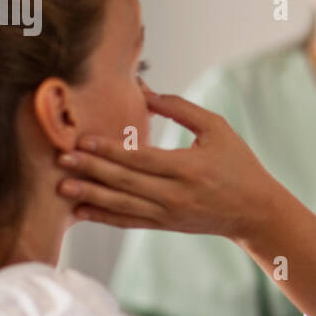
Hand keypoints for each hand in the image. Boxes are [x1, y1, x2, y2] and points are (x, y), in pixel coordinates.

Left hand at [56, 86, 275, 239]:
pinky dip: (103, 217)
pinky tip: (81, 211)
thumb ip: (180, 109)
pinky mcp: (166, 225)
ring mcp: (169, 213)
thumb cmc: (238, 164)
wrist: (255, 210)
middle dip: (91, 170)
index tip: (83, 140)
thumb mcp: (217, 129)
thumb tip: (144, 91)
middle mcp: (176, 194)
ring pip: (122, 205)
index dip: (110, 151)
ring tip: (62, 186)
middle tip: (61, 159)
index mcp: (188, 168)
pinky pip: (129, 222)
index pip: (141, 159)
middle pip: (125, 182)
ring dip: (90, 195)